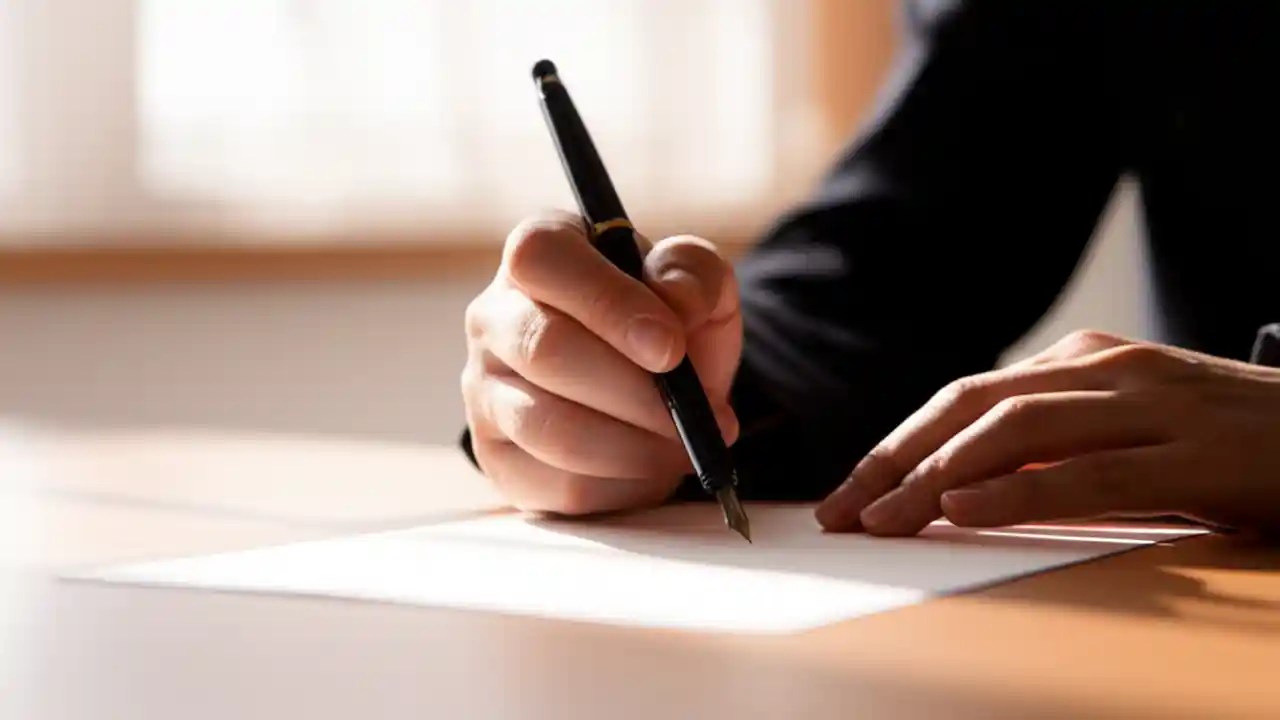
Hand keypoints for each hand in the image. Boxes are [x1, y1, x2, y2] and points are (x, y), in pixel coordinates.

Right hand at [461, 210, 742, 514]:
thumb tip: (676, 302)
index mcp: (539, 252)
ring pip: (550, 427)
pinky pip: (557, 484)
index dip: (608, 303)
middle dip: (634, 390)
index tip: (670, 349)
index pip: (543, 259)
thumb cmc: (665, 322)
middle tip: (695, 413)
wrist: (651, 390)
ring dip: (634, 445)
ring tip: (686, 445)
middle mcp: (494, 316)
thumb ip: (694, 275)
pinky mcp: (498, 457)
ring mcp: (485, 390)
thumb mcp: (696, 284)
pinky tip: (652, 466)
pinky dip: (621, 484)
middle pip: (545, 349)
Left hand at [816, 330, 1279, 534]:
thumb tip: (961, 487)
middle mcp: (1106, 370)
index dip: (897, 445)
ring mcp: (1152, 404)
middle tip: (841, 512)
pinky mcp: (1194, 454)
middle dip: (895, 459)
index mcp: (1083, 362)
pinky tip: (967, 511)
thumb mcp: (1127, 431)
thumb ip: (1054, 446)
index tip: (848, 493)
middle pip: (972, 406)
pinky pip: (1090, 471)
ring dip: (936, 478)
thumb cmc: (1223, 443)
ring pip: (1016, 431)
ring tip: (884, 520)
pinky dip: (1019, 491)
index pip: (964, 398)